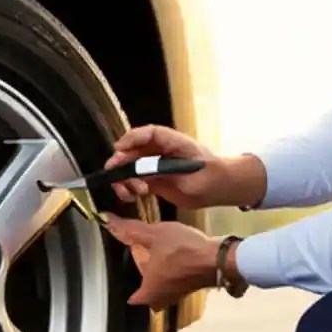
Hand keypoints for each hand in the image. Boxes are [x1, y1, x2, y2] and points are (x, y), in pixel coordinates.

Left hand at [103, 214, 222, 309]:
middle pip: (144, 289)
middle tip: (139, 257)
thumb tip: (106, 221)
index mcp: (148, 292)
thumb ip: (129, 231)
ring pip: (160, 285)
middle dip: (142, 275)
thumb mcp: (153, 235)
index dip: (124, 282)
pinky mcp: (190, 287)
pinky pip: (172, 280)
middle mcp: (161, 299)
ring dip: (157, 272)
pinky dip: (170, 270)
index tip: (122, 271)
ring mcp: (177, 295)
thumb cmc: (183, 250)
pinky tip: (171, 255)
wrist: (218, 257)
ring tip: (155, 254)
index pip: (129, 295)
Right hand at [104, 124, 228, 208]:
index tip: (119, 149)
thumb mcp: (189, 169)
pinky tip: (131, 196)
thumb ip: (164, 168)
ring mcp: (154, 167)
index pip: (146, 134)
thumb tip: (139, 170)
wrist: (217, 188)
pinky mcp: (152, 182)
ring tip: (134, 191)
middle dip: (121, 163)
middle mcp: (158, 151)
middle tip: (115, 175)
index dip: (131, 139)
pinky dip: (127, 189)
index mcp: (169, 141)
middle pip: (132, 152)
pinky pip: (133, 183)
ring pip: (129, 169)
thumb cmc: (207, 172)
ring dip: (124, 179)